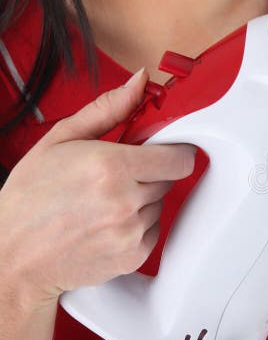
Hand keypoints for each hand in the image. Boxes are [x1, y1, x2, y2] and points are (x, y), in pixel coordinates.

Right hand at [0, 69, 195, 311]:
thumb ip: (107, 109)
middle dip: (150, 171)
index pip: (180, 157)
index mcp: (110, 167)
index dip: (173, 150)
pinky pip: (154, 230)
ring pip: (160, 203)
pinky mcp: (135, 256)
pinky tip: (105, 223)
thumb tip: (139, 83)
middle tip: (115, 175)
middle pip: (169, 178)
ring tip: (103, 202)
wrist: (12, 256)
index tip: (162, 149)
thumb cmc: (28, 199)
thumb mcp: (60, 141)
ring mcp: (131, 231)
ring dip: (142, 199)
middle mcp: (125, 201)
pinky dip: (136, 225)